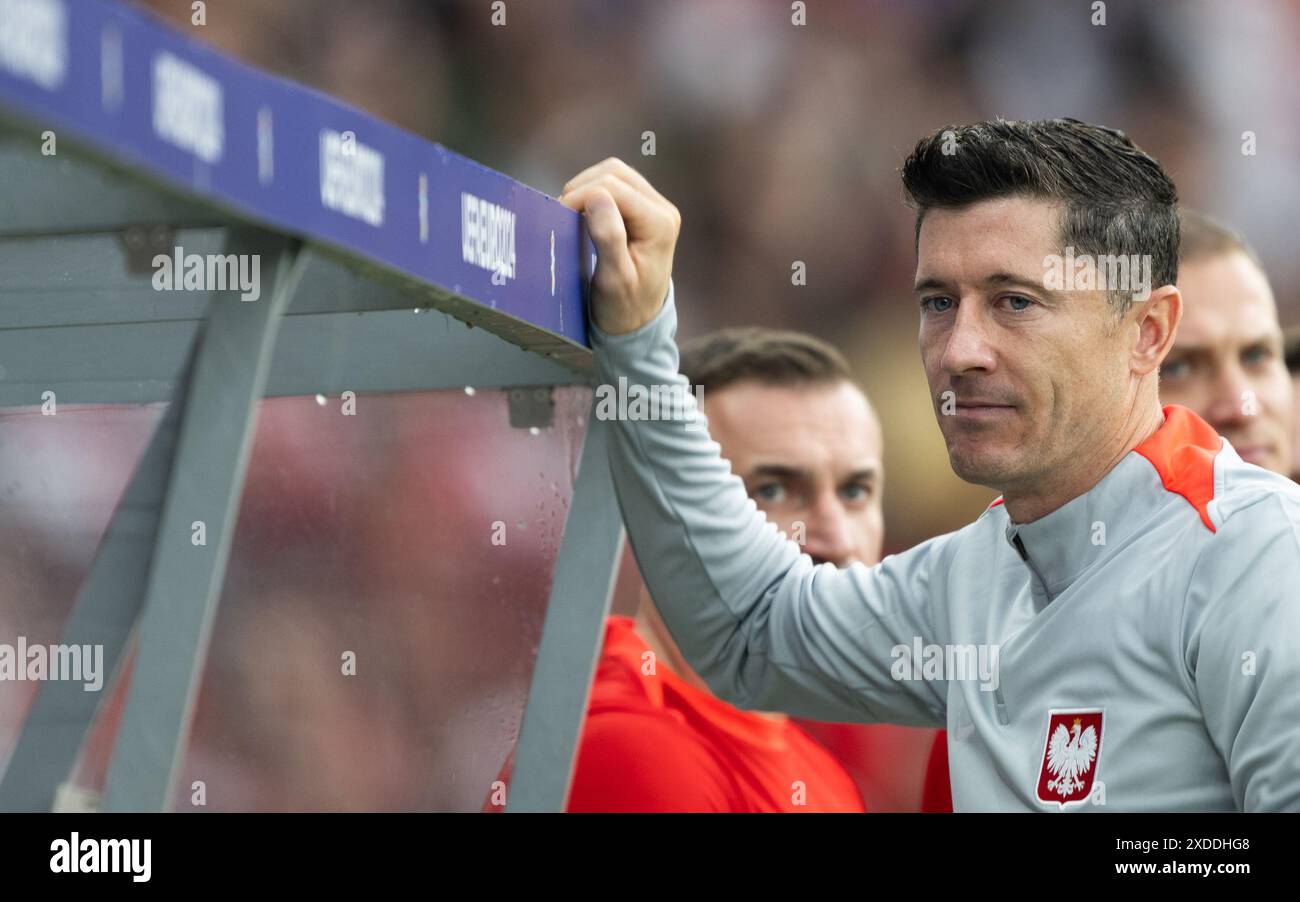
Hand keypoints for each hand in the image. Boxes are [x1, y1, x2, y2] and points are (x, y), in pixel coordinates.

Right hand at [559, 158, 680, 334]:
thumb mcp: (614, 279)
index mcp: (659, 224)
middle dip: (581, 189)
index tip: (558, 218)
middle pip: (614, 173)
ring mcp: (654, 206)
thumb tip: (597, 198)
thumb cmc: (624, 306)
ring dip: (586, 187)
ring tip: (569, 214)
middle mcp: (662, 209)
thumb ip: (609, 238)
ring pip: (613, 173)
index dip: (580, 196)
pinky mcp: (643, 208)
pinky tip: (581, 213)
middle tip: (561, 215)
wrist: (637, 320)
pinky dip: (592, 192)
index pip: (612, 188)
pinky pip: (614, 184)